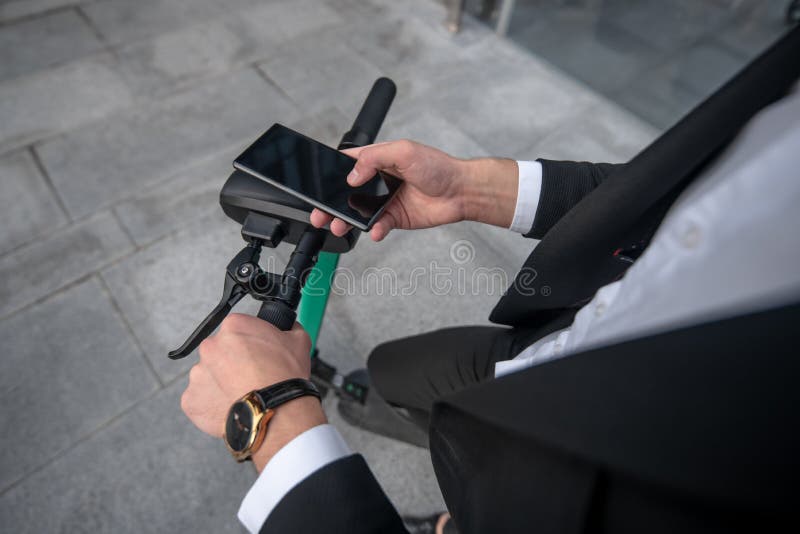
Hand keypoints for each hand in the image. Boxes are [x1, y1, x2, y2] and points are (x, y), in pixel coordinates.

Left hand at [180, 314, 325, 470]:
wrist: (278, 413)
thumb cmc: (285, 378)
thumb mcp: (299, 341)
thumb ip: (289, 328)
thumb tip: (289, 327)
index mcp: (233, 326)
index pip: (236, 329)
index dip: (248, 344)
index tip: (256, 355)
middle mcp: (210, 346)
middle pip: (219, 352)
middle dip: (231, 363)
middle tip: (250, 376)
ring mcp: (198, 373)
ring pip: (209, 376)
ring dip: (221, 383)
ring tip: (242, 394)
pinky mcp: (191, 399)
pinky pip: (201, 399)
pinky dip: (213, 404)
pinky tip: (232, 407)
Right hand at [310, 140, 518, 240]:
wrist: (461, 192)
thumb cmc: (438, 166)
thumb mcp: (404, 151)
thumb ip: (375, 158)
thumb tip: (352, 175)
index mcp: (377, 159)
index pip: (346, 164)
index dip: (330, 172)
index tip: (318, 182)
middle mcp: (378, 180)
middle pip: (346, 192)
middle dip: (330, 203)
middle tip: (320, 213)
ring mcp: (385, 200)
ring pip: (357, 212)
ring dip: (346, 220)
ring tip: (338, 225)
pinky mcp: (395, 218)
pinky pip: (378, 226)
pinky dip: (374, 231)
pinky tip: (374, 232)